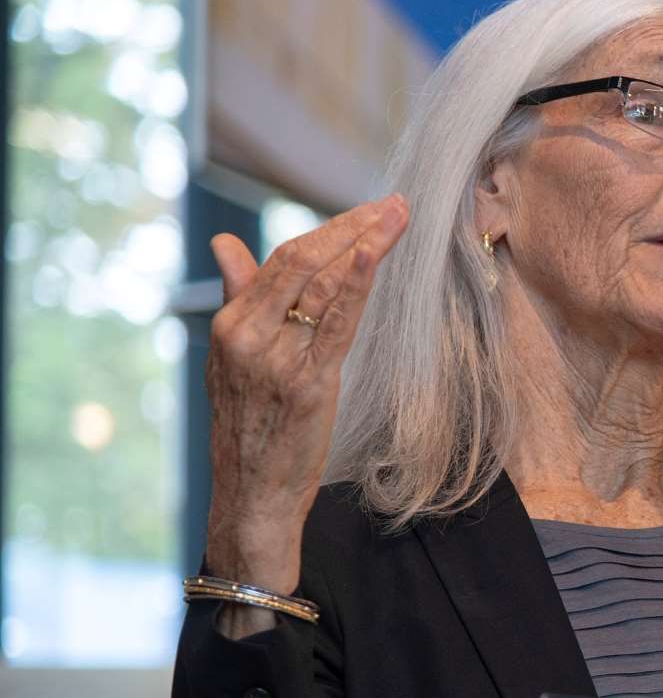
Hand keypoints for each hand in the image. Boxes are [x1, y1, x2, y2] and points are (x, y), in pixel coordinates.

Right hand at [200, 196, 409, 594]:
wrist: (250, 494)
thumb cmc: (250, 427)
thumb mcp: (233, 358)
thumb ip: (239, 296)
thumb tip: (227, 244)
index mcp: (230, 324)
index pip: (282, 259)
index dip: (328, 230)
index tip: (367, 211)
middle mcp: (247, 334)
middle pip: (303, 260)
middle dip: (352, 226)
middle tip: (395, 203)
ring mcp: (275, 358)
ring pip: (322, 284)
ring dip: (365, 244)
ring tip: (400, 217)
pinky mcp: (306, 383)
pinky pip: (335, 324)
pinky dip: (355, 285)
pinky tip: (374, 256)